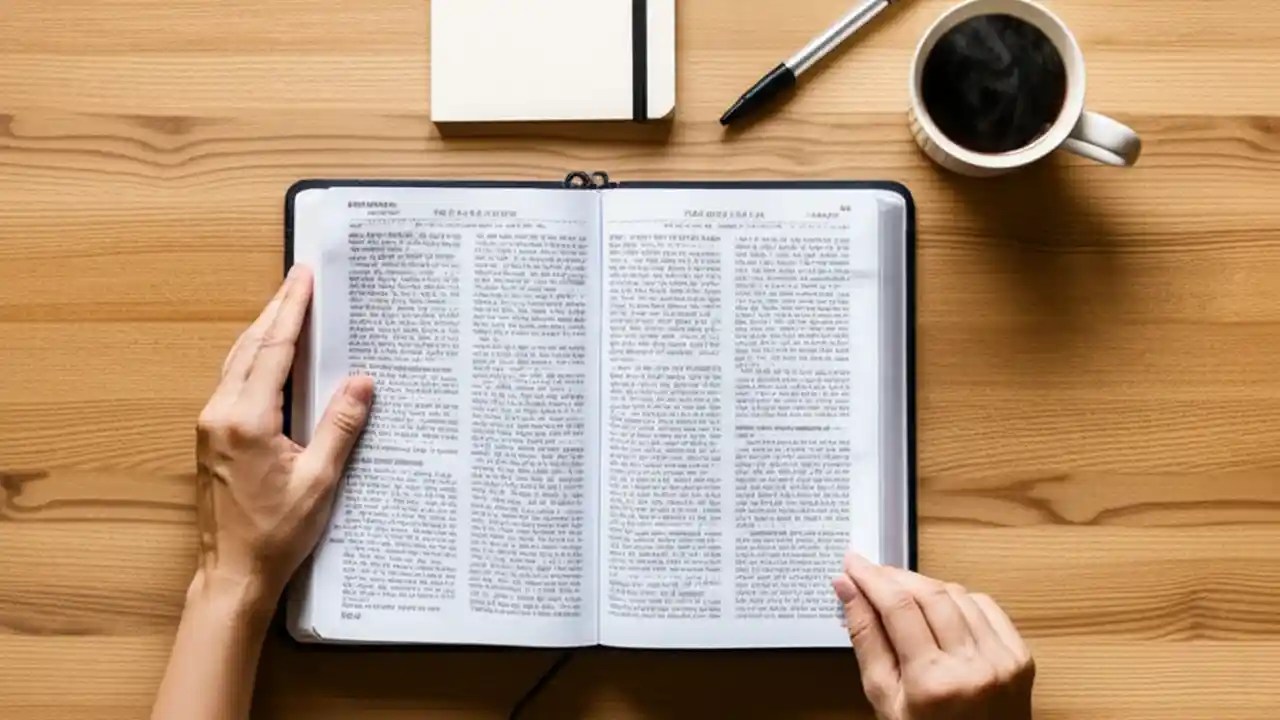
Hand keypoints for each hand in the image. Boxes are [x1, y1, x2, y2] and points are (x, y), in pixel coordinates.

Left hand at [193, 265, 373, 607]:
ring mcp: (210, 425)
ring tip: (288, 306)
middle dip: (277, 311)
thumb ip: (341, 425)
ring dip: (264, 332)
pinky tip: (270, 355)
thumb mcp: (320, 479)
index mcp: (246, 420)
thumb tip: (362, 381)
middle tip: (300, 279)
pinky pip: (233, 382)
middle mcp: (220, 415)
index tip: (304, 278)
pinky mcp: (211, 437)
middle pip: (250, 347)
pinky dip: (254, 359)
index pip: (273, 350)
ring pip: (238, 362)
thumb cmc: (275, 534)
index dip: (291, 311)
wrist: (233, 574)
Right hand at [833, 553, 1033, 719]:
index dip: (872, 578)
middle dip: (896, 577)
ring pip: (958, 595)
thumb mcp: (885, 699)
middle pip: (929, 594)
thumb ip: (866, 640)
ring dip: (926, 587)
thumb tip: (847, 588)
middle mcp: (973, 667)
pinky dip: (959, 600)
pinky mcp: (1021, 658)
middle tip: (871, 573)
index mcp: (933, 683)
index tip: (853, 563)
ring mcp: (1003, 661)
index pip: (898, 608)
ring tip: (901, 593)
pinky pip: (987, 607)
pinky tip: (940, 607)